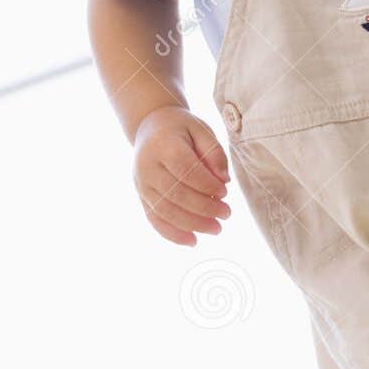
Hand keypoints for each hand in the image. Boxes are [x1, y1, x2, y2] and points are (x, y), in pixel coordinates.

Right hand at [132, 105, 231, 244]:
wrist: (150, 127)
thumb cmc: (181, 129)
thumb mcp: (201, 130)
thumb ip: (214, 152)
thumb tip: (224, 180)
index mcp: (164, 145)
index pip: (185, 170)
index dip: (206, 184)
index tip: (225, 192)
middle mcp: (147, 166)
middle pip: (175, 193)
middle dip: (204, 208)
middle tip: (227, 214)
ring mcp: (141, 183)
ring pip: (165, 211)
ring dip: (192, 225)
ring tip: (216, 229)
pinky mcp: (141, 196)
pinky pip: (154, 219)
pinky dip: (172, 234)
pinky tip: (193, 241)